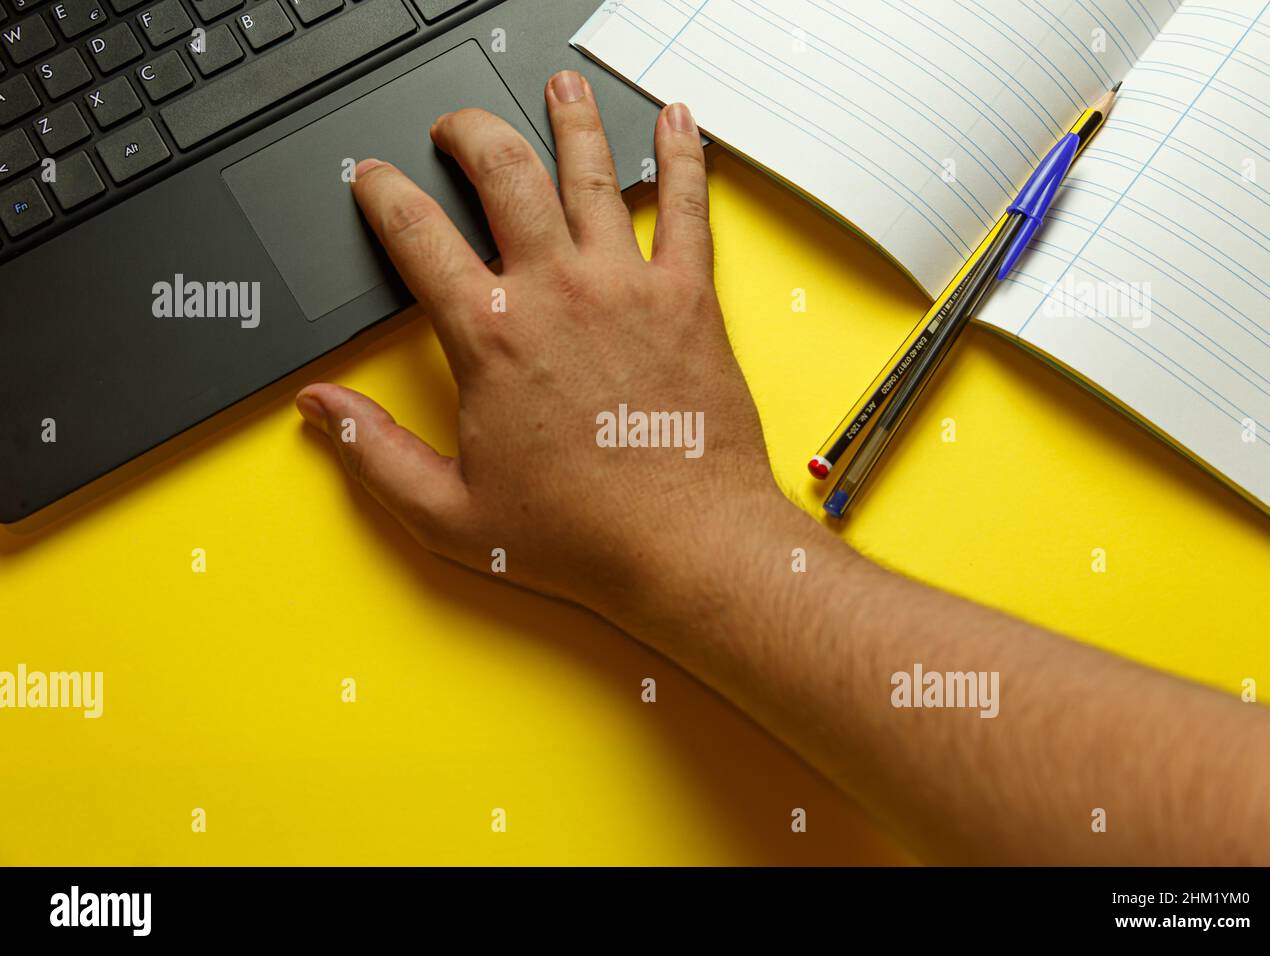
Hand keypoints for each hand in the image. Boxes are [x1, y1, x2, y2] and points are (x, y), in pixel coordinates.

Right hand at [296, 71, 784, 619]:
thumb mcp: (450, 513)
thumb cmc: (580, 535)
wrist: (685, 546)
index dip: (382, 192)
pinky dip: (682, 157)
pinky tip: (675, 121)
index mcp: (492, 336)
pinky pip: (686, 207)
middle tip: (455, 125)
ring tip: (557, 86)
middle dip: (468, 132)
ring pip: (591, 171)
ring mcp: (627, 286)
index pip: (416, 234)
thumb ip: (374, 453)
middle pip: (502, 172)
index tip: (372, 177)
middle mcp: (558, 292)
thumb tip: (320, 408)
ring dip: (568, 118)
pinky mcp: (689, 299)